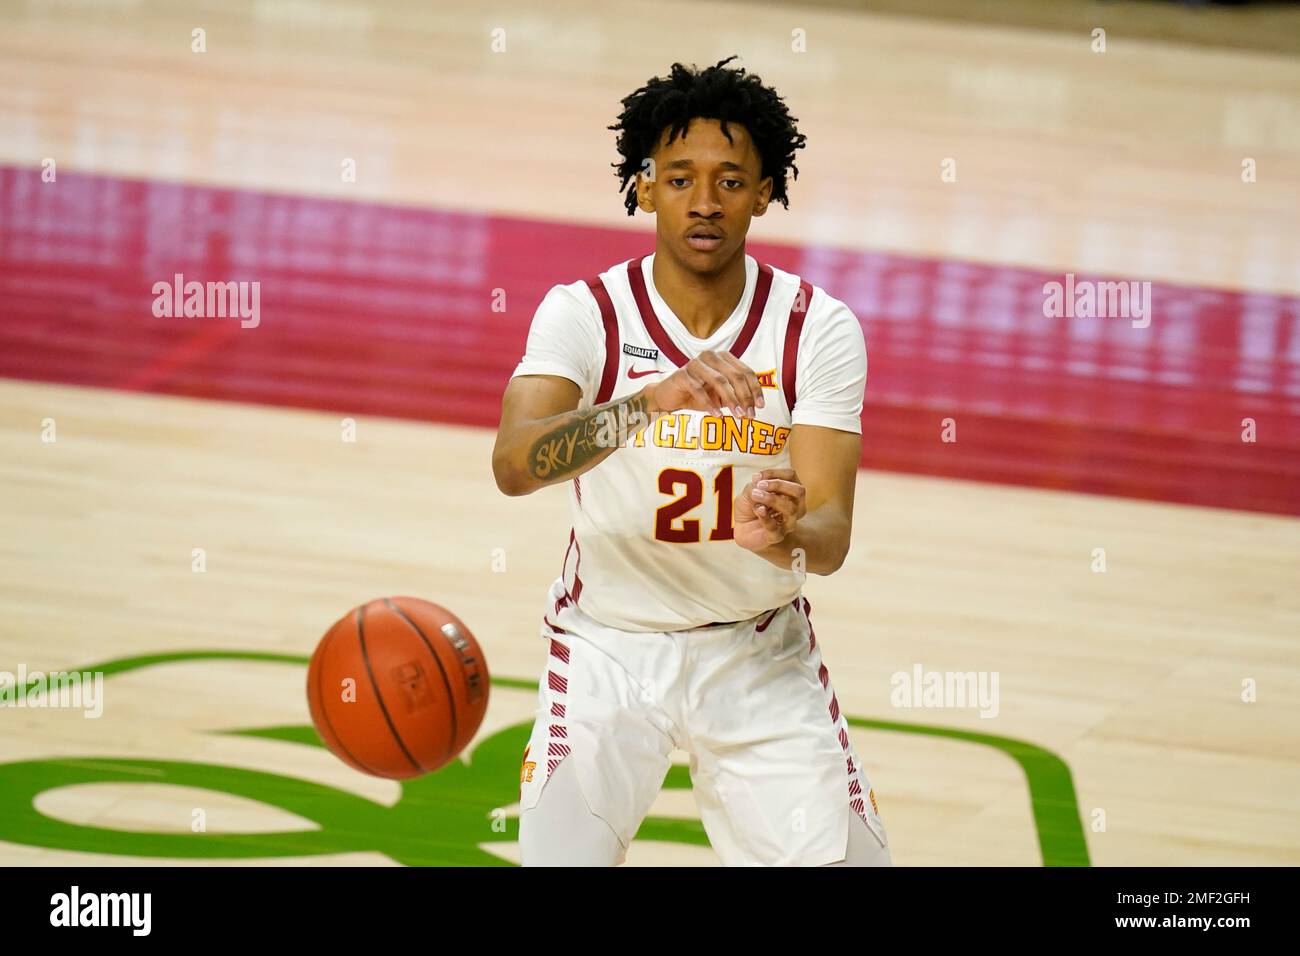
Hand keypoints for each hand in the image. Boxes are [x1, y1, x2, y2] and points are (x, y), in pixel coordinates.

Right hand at [645, 350, 764, 418]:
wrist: (668, 397)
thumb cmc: (696, 394)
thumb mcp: (720, 395)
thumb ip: (736, 396)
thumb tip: (754, 406)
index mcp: (723, 357)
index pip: (745, 371)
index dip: (755, 389)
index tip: (760, 406)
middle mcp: (710, 356)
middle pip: (735, 375)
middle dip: (745, 396)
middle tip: (750, 415)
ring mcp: (695, 364)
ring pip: (719, 381)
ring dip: (731, 400)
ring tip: (738, 416)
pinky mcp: (682, 375)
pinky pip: (699, 390)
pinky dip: (710, 404)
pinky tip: (718, 415)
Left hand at [732, 468, 806, 551]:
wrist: (742, 529)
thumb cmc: (750, 506)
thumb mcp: (749, 491)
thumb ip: (754, 486)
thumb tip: (760, 484)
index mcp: (790, 491)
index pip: (791, 475)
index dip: (774, 473)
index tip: (756, 477)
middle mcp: (795, 506)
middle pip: (799, 491)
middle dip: (778, 484)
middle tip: (760, 486)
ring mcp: (788, 522)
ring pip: (791, 509)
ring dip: (771, 499)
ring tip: (755, 496)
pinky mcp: (777, 536)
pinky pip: (775, 527)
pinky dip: (765, 517)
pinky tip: (758, 510)